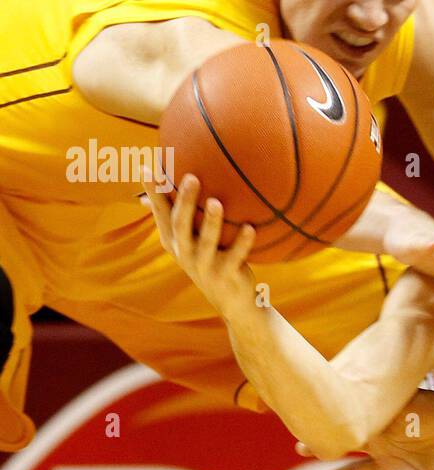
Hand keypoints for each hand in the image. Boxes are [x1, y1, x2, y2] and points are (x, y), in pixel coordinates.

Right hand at [145, 173, 256, 316]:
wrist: (231, 302)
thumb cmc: (210, 261)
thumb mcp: (190, 242)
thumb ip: (178, 217)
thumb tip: (153, 192)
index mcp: (174, 241)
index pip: (160, 213)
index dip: (153, 192)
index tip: (147, 167)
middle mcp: (185, 253)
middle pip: (181, 225)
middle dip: (184, 201)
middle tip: (192, 177)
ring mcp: (204, 266)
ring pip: (206, 242)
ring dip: (212, 222)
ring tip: (217, 203)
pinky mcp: (225, 275)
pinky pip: (235, 257)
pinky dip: (242, 243)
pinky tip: (250, 228)